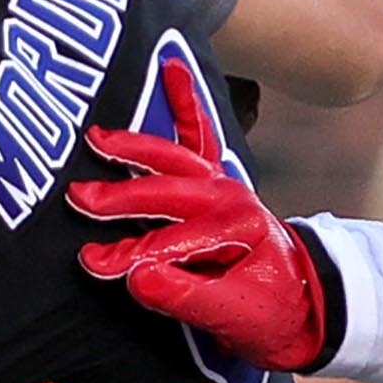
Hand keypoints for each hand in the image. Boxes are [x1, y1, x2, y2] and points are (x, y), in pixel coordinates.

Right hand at [70, 56, 332, 370]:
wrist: (303, 304)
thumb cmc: (266, 315)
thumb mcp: (231, 317)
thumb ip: (184, 298)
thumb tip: (137, 278)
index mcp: (235, 233)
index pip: (168, 242)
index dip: (126, 255)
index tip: (91, 264)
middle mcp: (230, 199)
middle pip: (166, 193)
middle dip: (120, 197)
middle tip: (78, 198)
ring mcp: (223, 185)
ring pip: (174, 156)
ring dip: (133, 146)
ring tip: (96, 138)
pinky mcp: (218, 180)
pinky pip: (199, 133)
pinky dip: (185, 99)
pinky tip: (170, 66)